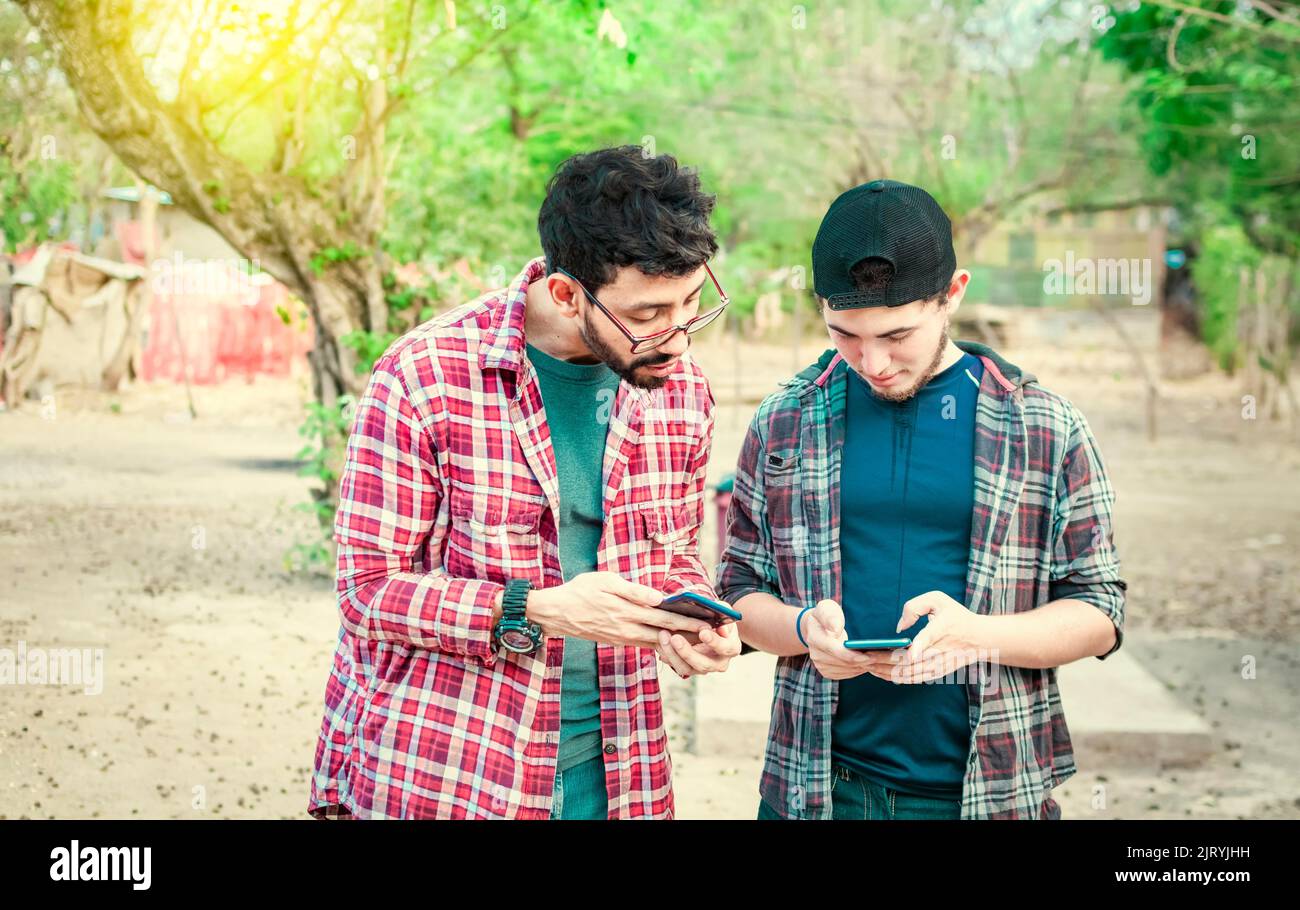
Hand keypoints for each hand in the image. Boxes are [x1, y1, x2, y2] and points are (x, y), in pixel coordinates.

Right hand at [526, 571, 709, 647]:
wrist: (556, 612)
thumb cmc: (581, 590)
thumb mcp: (606, 581)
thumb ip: (634, 590)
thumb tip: (658, 598)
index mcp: (628, 611)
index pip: (666, 618)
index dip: (690, 620)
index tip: (709, 621)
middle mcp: (628, 629)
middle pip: (666, 633)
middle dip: (691, 633)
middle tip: (714, 633)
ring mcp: (623, 638)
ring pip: (657, 641)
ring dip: (679, 640)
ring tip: (700, 638)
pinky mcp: (617, 641)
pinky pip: (644, 644)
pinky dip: (661, 644)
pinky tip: (672, 641)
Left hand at [656, 620, 741, 678]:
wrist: (711, 631)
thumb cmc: (718, 619)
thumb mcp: (722, 612)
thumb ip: (722, 610)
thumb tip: (718, 612)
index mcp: (731, 648)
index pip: (725, 648)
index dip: (714, 641)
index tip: (703, 632)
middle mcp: (719, 663)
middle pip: (704, 664)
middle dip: (688, 652)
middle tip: (675, 638)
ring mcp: (703, 668)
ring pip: (686, 668)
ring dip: (673, 654)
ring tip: (662, 636)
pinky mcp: (689, 669)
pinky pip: (676, 667)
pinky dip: (667, 655)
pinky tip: (659, 643)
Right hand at [803, 599, 876, 680]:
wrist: (816, 627)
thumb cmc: (826, 615)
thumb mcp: (826, 608)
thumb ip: (830, 616)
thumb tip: (836, 629)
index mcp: (815, 638)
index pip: (836, 651)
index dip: (854, 656)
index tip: (871, 656)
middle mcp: (816, 654)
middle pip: (845, 663)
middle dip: (866, 662)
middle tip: (885, 659)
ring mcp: (821, 665)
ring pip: (849, 670)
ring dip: (865, 667)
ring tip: (882, 661)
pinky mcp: (828, 671)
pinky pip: (848, 674)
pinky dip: (860, 669)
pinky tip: (870, 662)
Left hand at [860, 591, 983, 683]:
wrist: (981, 639)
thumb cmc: (956, 616)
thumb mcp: (939, 599)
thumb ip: (914, 606)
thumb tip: (898, 627)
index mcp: (942, 629)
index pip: (929, 639)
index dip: (919, 647)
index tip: (910, 653)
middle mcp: (940, 650)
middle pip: (910, 661)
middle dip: (883, 660)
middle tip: (862, 657)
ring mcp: (939, 665)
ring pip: (909, 674)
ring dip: (886, 671)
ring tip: (866, 666)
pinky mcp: (937, 673)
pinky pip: (913, 679)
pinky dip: (895, 678)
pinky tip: (880, 673)